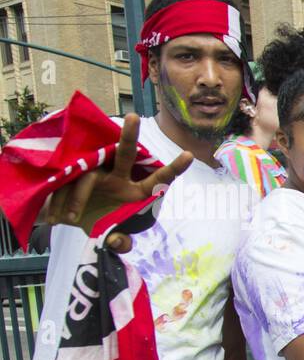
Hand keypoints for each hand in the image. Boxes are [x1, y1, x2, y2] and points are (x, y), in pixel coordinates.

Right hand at [46, 113, 192, 251]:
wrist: (66, 217)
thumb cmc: (97, 222)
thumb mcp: (109, 236)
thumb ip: (120, 243)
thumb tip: (119, 243)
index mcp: (136, 191)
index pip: (158, 180)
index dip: (173, 169)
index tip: (189, 155)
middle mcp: (118, 176)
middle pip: (126, 153)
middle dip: (129, 135)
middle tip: (133, 116)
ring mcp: (96, 172)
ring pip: (89, 177)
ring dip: (78, 199)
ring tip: (70, 220)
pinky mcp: (73, 173)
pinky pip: (69, 185)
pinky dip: (65, 204)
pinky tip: (59, 218)